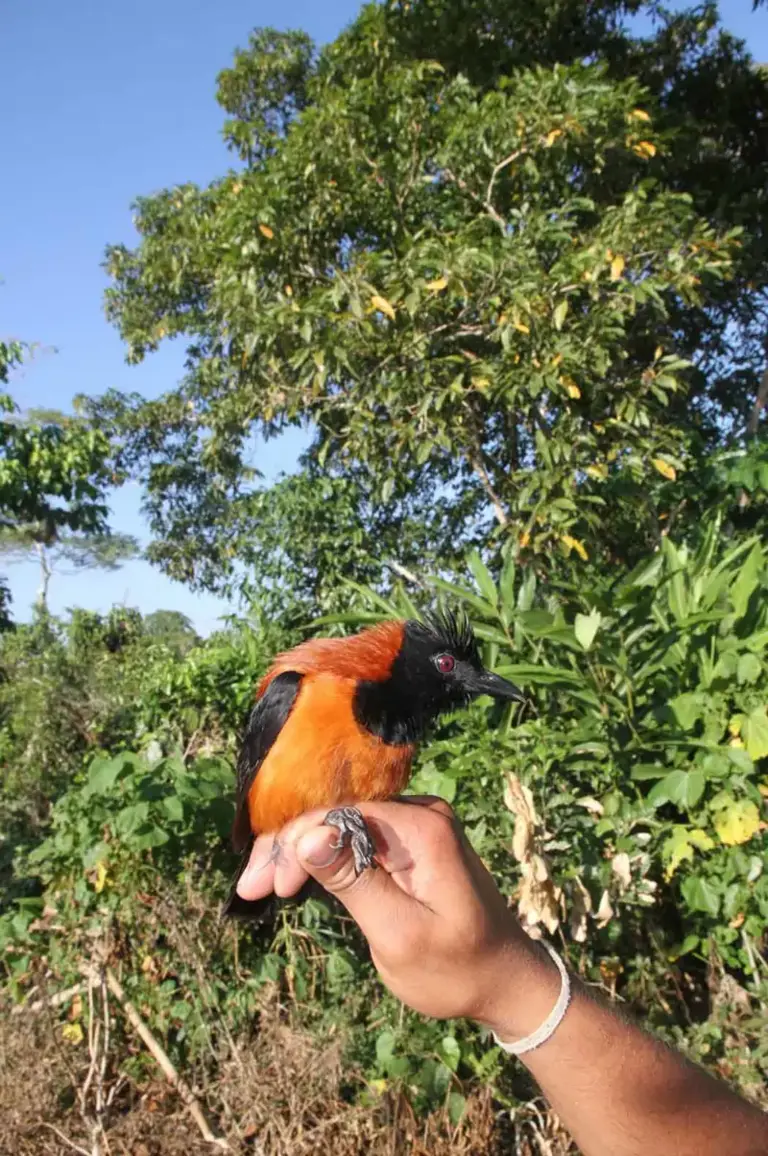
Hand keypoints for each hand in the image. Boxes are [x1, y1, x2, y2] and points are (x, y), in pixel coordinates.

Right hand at [236, 797, 559, 1035]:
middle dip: (288, 848)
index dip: (293, 844)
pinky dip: (325, 860)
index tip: (261, 885)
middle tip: (250, 887)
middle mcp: (420, 813)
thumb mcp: (398, 933)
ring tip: (261, 885)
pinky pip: (357, 839)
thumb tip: (307, 835)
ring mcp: (416, 826)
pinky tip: (294, 878)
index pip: (338, 815)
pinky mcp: (412, 845)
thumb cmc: (455, 969)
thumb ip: (353, 880)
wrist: (506, 982)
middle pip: (335, 816)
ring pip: (340, 827)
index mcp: (421, 827)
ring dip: (300, 853)